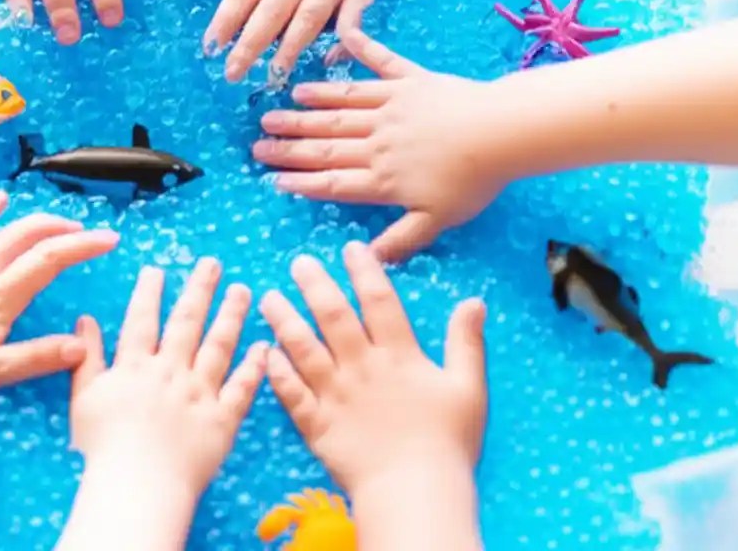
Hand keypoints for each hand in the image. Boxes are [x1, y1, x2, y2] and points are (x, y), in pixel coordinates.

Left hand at [0, 191, 118, 401]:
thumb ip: (37, 357)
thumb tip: (81, 347)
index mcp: (1, 299)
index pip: (50, 261)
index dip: (82, 246)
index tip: (109, 239)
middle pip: (28, 239)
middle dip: (62, 231)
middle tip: (86, 232)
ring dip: (28, 219)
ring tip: (52, 215)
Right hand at [69, 258, 266, 497]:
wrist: (137, 487)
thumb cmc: (103, 448)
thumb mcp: (83, 398)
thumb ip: (87, 357)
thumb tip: (85, 320)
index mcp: (135, 366)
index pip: (143, 320)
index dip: (150, 292)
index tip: (159, 268)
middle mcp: (171, 372)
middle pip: (187, 323)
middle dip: (200, 289)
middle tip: (213, 263)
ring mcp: (200, 393)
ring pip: (219, 346)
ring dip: (231, 315)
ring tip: (243, 290)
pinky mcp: (223, 419)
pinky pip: (242, 388)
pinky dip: (254, 365)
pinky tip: (264, 344)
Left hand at [202, 0, 405, 82]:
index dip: (224, 23)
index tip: (209, 48)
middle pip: (270, 14)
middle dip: (249, 47)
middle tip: (232, 74)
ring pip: (306, 21)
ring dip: (289, 50)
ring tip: (273, 75)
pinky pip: (352, 18)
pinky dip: (345, 40)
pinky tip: (333, 58)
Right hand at [252, 31, 507, 262]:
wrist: (502, 132)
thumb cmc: (474, 179)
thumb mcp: (437, 220)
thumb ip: (400, 240)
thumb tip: (367, 262)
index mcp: (381, 178)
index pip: (332, 182)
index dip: (301, 181)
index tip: (274, 179)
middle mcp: (377, 141)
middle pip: (325, 145)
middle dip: (289, 146)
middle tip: (258, 144)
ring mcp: (391, 107)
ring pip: (339, 110)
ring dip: (306, 110)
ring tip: (277, 109)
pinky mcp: (410, 81)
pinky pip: (379, 65)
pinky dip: (358, 53)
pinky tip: (337, 44)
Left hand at [260, 244, 486, 496]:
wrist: (415, 491)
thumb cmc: (448, 443)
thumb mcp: (468, 389)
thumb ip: (467, 343)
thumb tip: (473, 300)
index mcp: (400, 357)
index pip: (379, 302)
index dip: (365, 271)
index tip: (350, 247)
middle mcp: (362, 368)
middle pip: (334, 317)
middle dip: (315, 285)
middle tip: (298, 262)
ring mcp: (334, 395)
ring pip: (303, 348)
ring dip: (284, 320)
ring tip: (268, 298)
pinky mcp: (316, 424)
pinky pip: (290, 393)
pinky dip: (276, 371)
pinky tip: (264, 353)